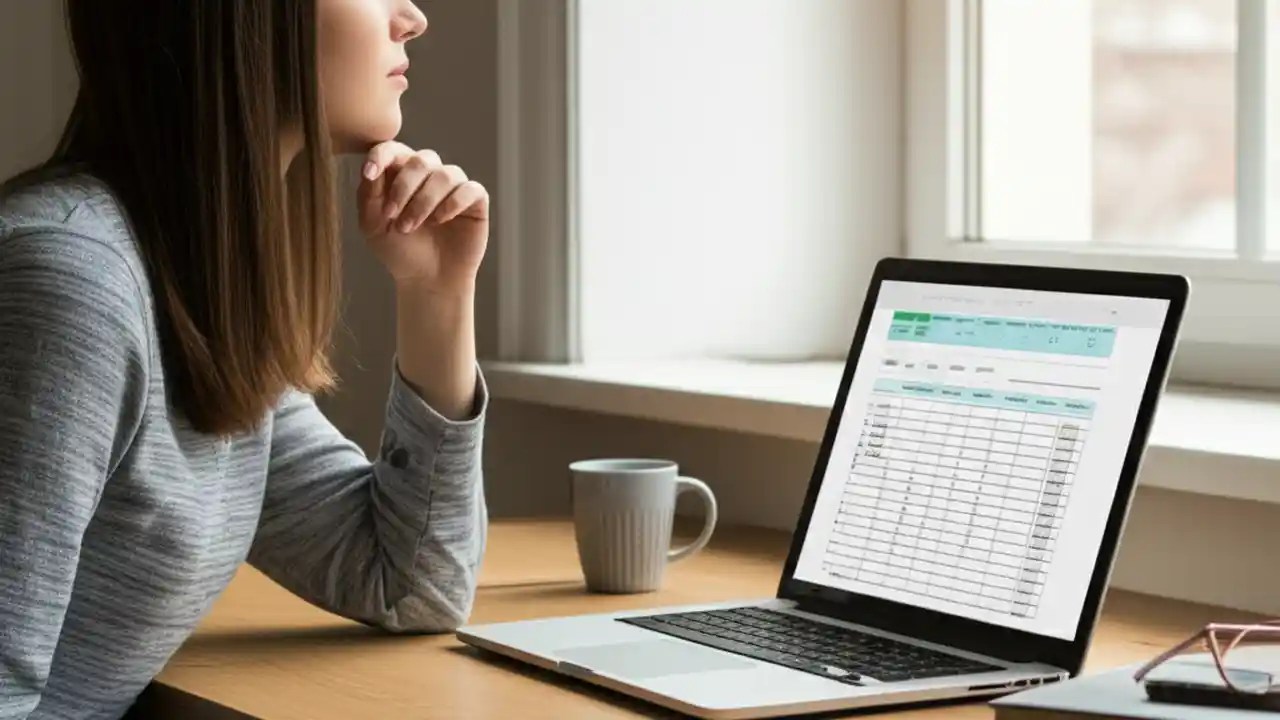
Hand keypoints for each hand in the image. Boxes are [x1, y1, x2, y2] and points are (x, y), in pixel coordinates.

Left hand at [357, 142, 489, 292]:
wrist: (427, 279)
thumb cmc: (399, 251)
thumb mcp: (372, 225)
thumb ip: (368, 195)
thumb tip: (370, 168)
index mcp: (402, 174)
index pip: (394, 149)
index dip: (381, 156)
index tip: (370, 174)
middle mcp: (429, 175)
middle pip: (421, 159)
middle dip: (404, 187)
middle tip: (392, 216)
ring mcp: (454, 186)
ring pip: (445, 174)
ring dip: (425, 200)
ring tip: (412, 226)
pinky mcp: (475, 201)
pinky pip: (470, 189)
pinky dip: (452, 203)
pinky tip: (440, 220)